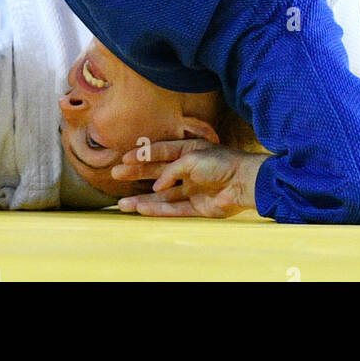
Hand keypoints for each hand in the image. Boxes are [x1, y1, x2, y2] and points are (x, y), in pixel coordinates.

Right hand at [112, 140, 264, 217]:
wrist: (243, 183)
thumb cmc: (220, 163)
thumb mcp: (192, 158)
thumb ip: (171, 170)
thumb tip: (156, 186)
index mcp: (187, 150)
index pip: (160, 151)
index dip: (142, 154)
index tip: (124, 158)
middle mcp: (187, 169)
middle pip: (156, 173)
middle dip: (136, 174)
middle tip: (116, 174)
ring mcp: (191, 188)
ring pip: (161, 195)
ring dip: (142, 199)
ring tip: (122, 203)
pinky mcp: (196, 206)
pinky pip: (172, 209)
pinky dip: (157, 210)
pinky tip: (142, 209)